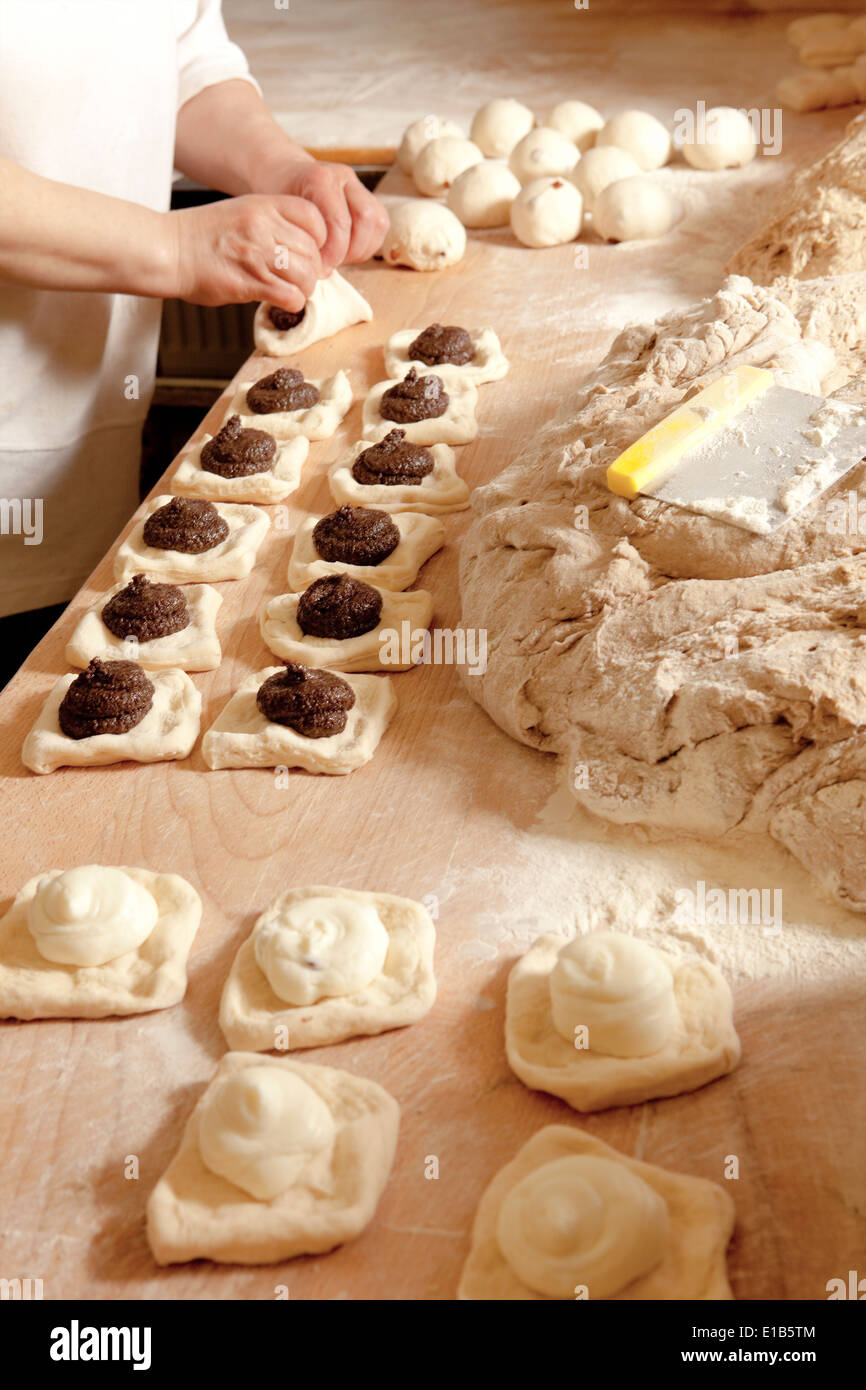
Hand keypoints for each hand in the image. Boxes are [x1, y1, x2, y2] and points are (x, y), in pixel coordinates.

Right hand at [168, 193, 326, 309]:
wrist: (168, 251)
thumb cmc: (202, 236)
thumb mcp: (241, 211)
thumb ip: (273, 222)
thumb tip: (302, 245)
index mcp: (264, 205)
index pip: (314, 217)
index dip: (318, 238)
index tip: (309, 250)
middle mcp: (265, 226)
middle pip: (313, 251)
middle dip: (312, 269)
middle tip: (298, 276)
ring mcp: (258, 254)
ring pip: (307, 275)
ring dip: (303, 288)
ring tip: (289, 289)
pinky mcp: (252, 282)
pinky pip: (292, 296)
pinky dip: (292, 303)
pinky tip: (280, 300)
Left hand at [273, 158, 388, 271]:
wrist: (283, 177)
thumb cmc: (278, 199)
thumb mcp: (278, 214)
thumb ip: (296, 236)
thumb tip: (319, 271)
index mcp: (319, 178)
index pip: (339, 221)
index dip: (333, 251)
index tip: (319, 267)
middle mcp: (343, 177)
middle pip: (365, 218)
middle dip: (350, 250)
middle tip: (330, 265)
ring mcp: (357, 186)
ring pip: (378, 222)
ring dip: (362, 249)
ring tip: (339, 260)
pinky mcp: (368, 198)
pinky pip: (380, 227)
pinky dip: (367, 246)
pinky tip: (347, 254)